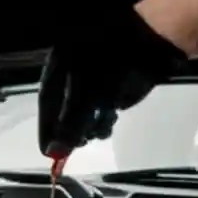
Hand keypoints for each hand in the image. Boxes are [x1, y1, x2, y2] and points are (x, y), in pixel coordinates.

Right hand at [37, 7, 187, 157]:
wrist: (151, 43)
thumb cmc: (111, 65)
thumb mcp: (86, 96)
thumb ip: (70, 125)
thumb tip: (54, 151)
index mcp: (61, 65)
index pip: (47, 101)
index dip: (47, 128)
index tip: (48, 153)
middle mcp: (74, 73)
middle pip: (66, 109)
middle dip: (72, 130)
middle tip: (78, 145)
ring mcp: (97, 82)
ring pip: (86, 114)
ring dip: (91, 127)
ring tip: (100, 129)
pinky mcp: (116, 89)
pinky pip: (104, 112)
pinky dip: (105, 121)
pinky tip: (111, 120)